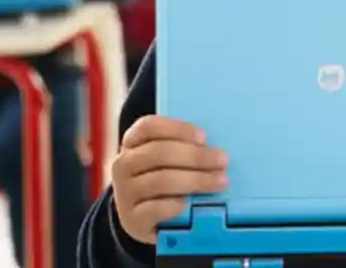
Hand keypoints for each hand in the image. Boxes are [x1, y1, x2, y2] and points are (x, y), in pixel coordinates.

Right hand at [112, 116, 228, 244]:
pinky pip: (154, 209)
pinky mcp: (132, 219)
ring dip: (195, 180)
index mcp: (132, 142)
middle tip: (222, 161)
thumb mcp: (167, 160)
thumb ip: (184, 149)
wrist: (142, 219)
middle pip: (158, 153)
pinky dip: (175, 205)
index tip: (204, 137)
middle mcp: (123, 165)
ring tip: (220, 182)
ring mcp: (125, 193)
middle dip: (195, 156)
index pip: (148, 127)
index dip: (177, 129)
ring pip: (160, 181)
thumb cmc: (163, 180)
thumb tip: (216, 150)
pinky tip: (190, 204)